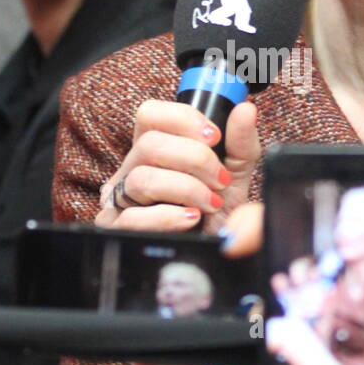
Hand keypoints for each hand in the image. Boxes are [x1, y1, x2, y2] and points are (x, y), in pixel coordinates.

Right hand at [96, 99, 259, 234]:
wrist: (213, 254)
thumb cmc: (215, 212)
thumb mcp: (235, 175)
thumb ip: (241, 143)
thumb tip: (245, 110)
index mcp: (154, 149)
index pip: (150, 114)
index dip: (183, 119)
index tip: (214, 137)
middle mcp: (132, 169)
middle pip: (149, 144)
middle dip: (194, 159)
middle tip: (220, 179)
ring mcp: (121, 200)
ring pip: (141, 179)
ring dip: (186, 190)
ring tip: (209, 204)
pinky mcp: (118, 230)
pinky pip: (133, 217)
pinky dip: (168, 217)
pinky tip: (190, 220)